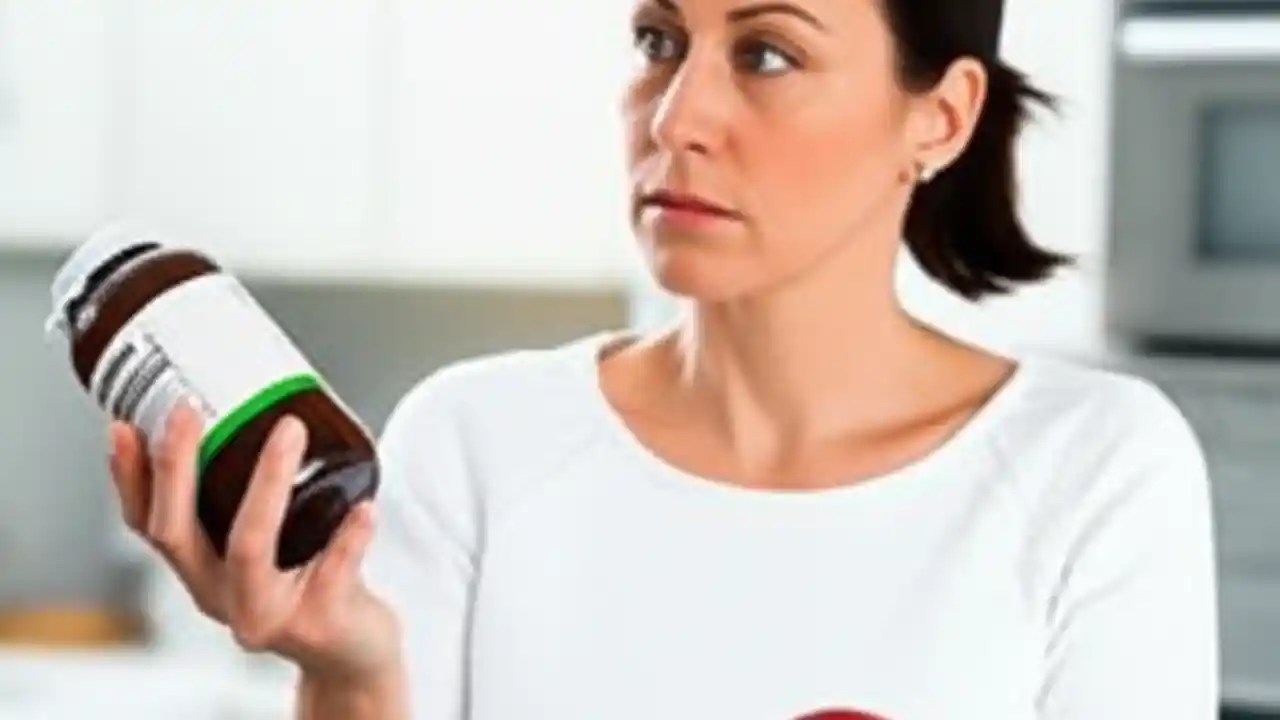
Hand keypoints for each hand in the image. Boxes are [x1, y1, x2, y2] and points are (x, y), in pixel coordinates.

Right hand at [107, 401, 399, 682]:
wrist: (352, 650)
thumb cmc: (309, 581)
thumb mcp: (267, 543)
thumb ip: (248, 495)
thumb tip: (253, 400)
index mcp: (201, 570)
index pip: (146, 523)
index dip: (129, 477)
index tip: (124, 424)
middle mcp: (222, 595)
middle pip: (177, 533)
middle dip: (175, 468)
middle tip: (187, 410)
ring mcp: (267, 614)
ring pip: (250, 548)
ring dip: (267, 483)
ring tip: (289, 429)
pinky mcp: (316, 623)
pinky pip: (332, 572)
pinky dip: (348, 536)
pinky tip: (363, 506)